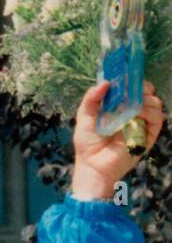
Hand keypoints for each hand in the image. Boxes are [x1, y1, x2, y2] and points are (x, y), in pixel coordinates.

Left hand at [70, 80, 164, 199]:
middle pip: (147, 91)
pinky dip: (148, 112)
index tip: (124, 75)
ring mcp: (142, 124)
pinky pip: (157, 118)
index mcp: (121, 108)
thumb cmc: (87, 145)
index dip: (131, 80)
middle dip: (140, 86)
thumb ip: (91, 99)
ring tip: (128, 104)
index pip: (133, 88)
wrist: (92, 166)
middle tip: (128, 88)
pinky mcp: (148, 135)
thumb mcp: (85, 118)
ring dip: (143, 99)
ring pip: (155, 102)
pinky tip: (136, 113)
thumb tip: (105, 82)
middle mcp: (134, 113)